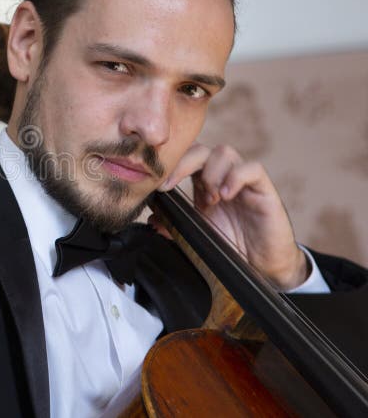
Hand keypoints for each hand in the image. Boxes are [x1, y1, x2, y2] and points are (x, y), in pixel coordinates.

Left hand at [152, 143, 308, 289]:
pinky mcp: (265, 190)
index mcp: (203, 184)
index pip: (186, 157)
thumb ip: (175, 226)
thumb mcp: (197, 236)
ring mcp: (243, 182)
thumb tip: (153, 219)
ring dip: (210, 172)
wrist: (260, 267)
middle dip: (183, 163)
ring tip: (210, 198)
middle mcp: (222, 178)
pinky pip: (253, 169)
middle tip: (171, 185)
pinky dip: (236, 177)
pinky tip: (226, 196)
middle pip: (202, 150)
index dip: (171, 164)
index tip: (159, 185)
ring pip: (225, 152)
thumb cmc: (231, 248)